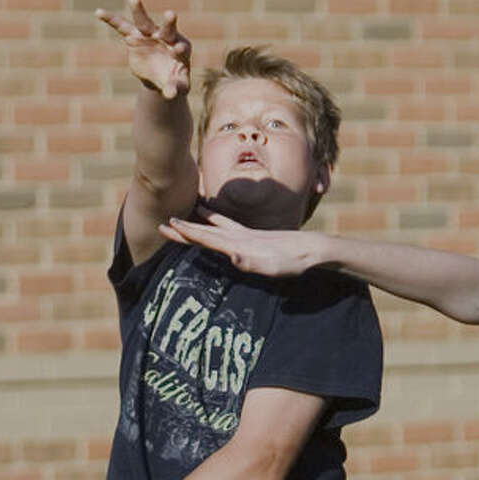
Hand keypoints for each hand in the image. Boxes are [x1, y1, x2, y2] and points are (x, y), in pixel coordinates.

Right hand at [98, 0, 190, 99]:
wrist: (161, 76)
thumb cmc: (174, 80)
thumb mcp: (177, 87)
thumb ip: (174, 89)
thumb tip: (170, 96)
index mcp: (181, 48)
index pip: (181, 46)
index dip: (179, 48)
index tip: (178, 50)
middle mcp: (167, 38)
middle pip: (168, 28)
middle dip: (169, 22)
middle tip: (171, 14)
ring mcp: (150, 35)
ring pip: (144, 22)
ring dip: (139, 10)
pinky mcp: (135, 37)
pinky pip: (122, 27)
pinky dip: (111, 20)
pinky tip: (99, 12)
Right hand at [161, 212, 322, 275]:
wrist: (313, 249)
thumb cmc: (292, 262)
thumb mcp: (271, 268)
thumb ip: (250, 262)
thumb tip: (231, 256)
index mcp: (239, 244)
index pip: (207, 238)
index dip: (187, 234)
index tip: (167, 227)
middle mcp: (241, 237)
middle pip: (207, 230)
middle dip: (186, 228)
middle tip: (166, 223)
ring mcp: (249, 235)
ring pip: (219, 225)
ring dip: (202, 220)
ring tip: (190, 211)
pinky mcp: (257, 237)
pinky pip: (231, 226)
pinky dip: (219, 221)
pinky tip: (220, 222)